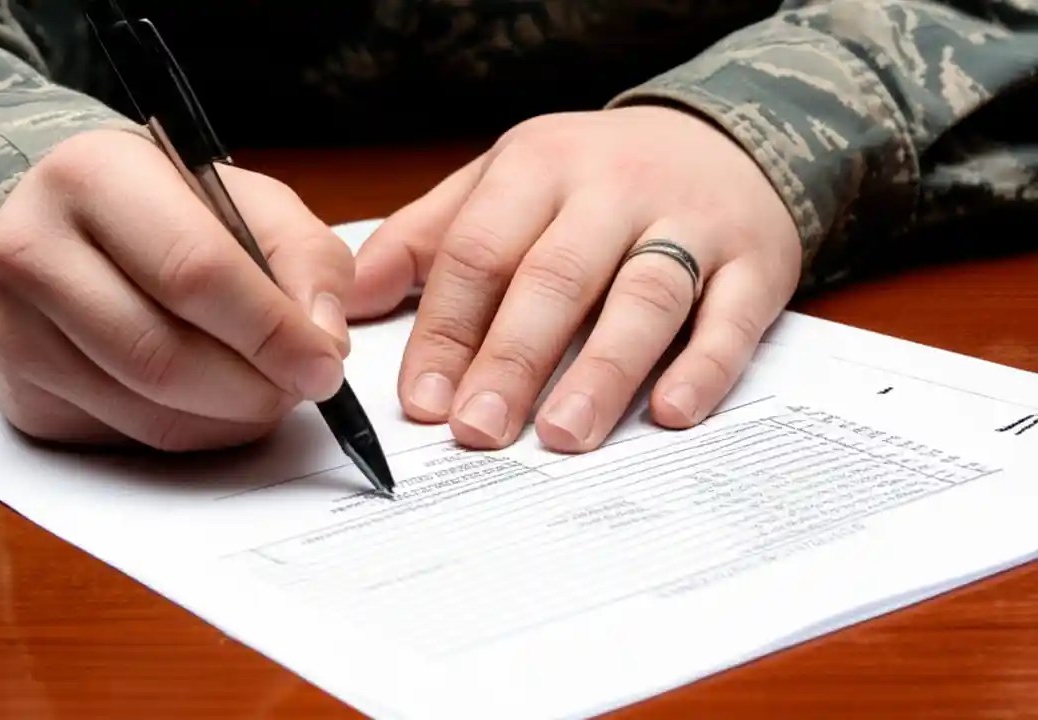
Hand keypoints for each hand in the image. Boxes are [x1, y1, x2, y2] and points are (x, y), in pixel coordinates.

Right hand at [0, 130, 351, 450]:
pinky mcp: (20, 393)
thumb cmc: (175, 212)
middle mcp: (32, 248)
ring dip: (232, 417)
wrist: (76, 229)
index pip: (195, 270)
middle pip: (164, 356)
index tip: (326, 365)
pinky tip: (212, 401)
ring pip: (149, 412)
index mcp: (95, 175)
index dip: (271, 330)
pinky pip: (129, 440)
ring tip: (265, 388)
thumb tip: (323, 343)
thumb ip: (306, 260)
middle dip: (256, 387)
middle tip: (302, 386)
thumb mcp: (252, 204)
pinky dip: (195, 434)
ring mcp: (13, 328)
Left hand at [348, 106, 801, 451]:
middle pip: (557, 277)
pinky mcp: (757, 262)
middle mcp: (615, 189)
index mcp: (540, 165)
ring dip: (601, 369)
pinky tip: (671, 413)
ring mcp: (692, 223)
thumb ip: (428, 237)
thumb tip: (353, 300)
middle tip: (478, 432)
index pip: (480, 251)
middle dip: (512, 359)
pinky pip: (732, 317)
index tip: (424, 402)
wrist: (725, 140)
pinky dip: (704, 367)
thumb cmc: (592, 181)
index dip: (448, 329)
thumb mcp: (505, 183)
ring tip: (563, 435)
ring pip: (644, 296)